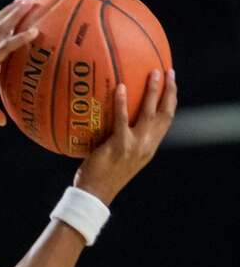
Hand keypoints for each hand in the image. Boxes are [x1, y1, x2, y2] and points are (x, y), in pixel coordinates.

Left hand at [74, 69, 176, 205]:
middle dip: (169, 91)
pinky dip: (122, 103)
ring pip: (151, 113)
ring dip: (153, 91)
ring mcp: (136, 145)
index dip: (171, 101)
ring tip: (153, 72)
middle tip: (168, 71)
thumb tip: (110, 118)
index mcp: (149, 147)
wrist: (95, 194)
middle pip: (166, 113)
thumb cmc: (101, 175)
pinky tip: (120, 87)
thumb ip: (122, 138)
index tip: (172, 83)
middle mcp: (148, 145)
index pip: (166, 120)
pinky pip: (122, 120)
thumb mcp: (119, 155)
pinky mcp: (120, 146)